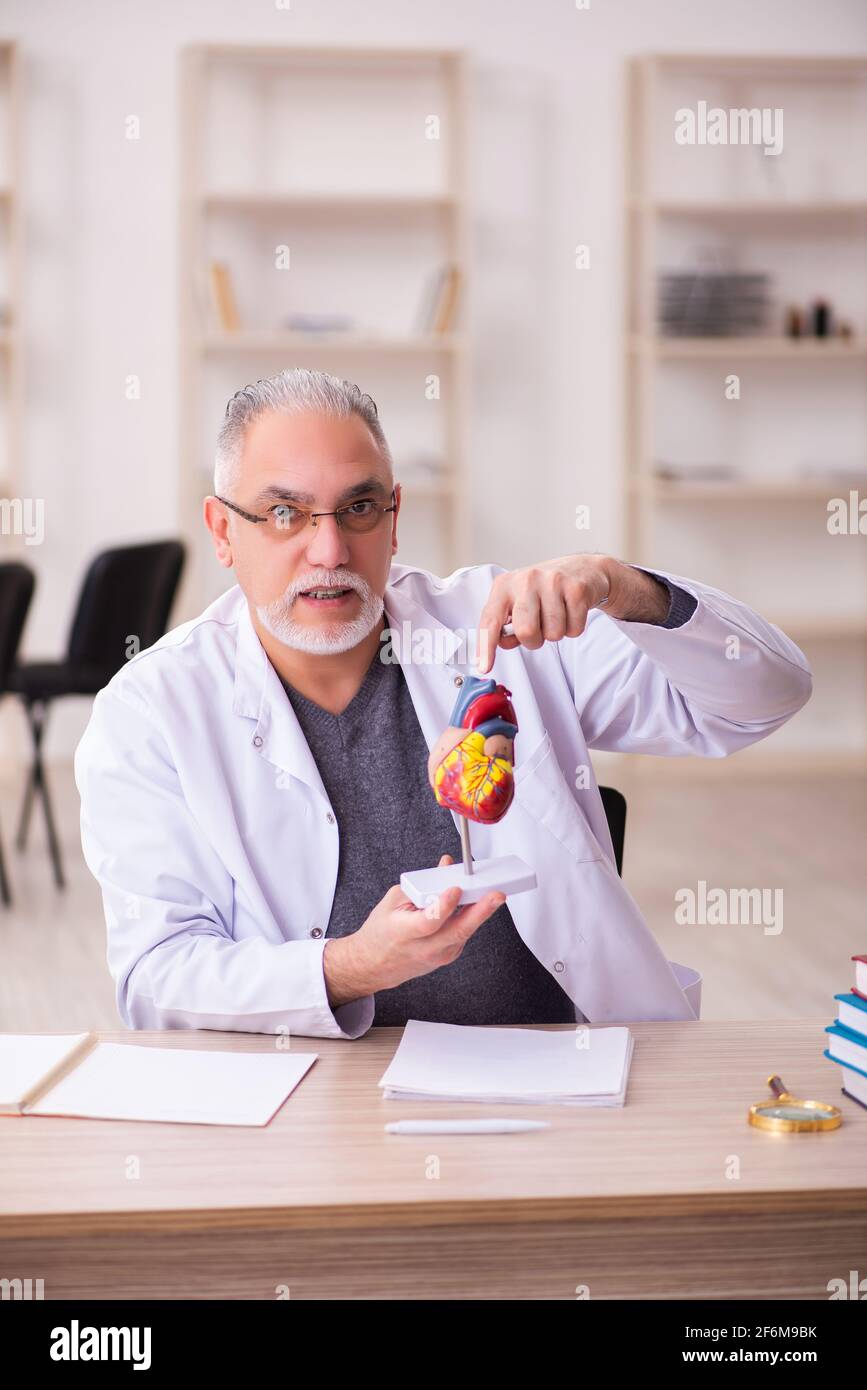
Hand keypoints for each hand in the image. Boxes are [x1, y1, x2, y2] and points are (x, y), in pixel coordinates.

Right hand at [323, 854, 506, 1006]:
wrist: (375, 965)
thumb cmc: (382, 932)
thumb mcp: (392, 902)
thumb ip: (421, 884)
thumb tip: (446, 867)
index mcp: (404, 932)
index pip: (429, 922)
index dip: (443, 906)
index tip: (455, 889)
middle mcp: (424, 948)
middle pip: (457, 930)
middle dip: (480, 911)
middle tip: (497, 895)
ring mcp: (439, 955)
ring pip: (466, 932)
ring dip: (481, 912)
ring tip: (493, 895)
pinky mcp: (449, 955)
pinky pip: (464, 933)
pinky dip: (472, 918)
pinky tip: (477, 905)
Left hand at [476, 554, 669, 673]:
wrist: (586, 569)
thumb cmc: (545, 593)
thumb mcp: (522, 604)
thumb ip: (506, 627)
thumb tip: (498, 645)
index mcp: (505, 586)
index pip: (490, 621)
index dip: (486, 647)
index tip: (483, 668)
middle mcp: (526, 580)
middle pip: (526, 635)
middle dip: (536, 641)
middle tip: (543, 629)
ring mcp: (552, 581)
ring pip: (553, 635)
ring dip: (559, 633)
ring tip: (561, 615)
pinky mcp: (578, 587)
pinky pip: (574, 630)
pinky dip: (576, 628)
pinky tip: (575, 611)